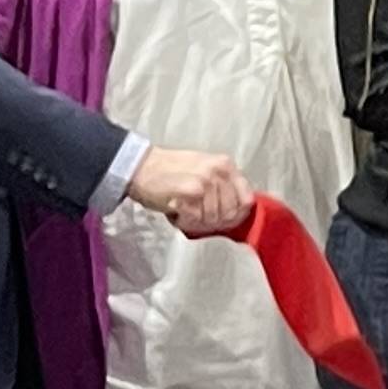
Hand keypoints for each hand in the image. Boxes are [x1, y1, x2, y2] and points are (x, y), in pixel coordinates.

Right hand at [127, 145, 252, 237]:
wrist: (139, 166)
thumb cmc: (169, 172)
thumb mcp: (204, 170)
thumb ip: (223, 187)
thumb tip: (237, 211)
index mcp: (226, 165)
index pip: (247, 200)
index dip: (236, 216)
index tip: (222, 221)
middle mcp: (220, 171)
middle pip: (229, 213)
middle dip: (213, 222)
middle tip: (195, 218)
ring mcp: (206, 180)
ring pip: (212, 218)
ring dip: (196, 222)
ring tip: (183, 212)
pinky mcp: (191, 191)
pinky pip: (196, 219)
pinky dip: (185, 222)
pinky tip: (176, 213)